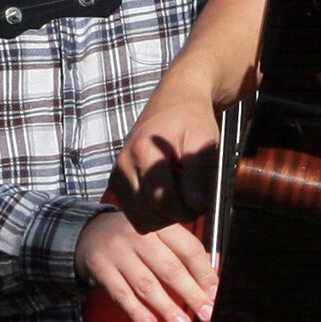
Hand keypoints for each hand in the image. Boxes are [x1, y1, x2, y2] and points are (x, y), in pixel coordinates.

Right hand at [76, 211, 217, 321]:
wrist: (89, 233)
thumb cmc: (134, 238)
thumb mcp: (157, 235)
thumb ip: (181, 253)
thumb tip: (210, 284)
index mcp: (157, 223)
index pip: (188, 248)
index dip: (204, 273)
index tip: (214, 294)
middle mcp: (137, 234)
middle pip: (169, 267)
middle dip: (191, 294)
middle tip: (206, 313)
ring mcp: (117, 251)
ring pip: (146, 284)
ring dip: (167, 307)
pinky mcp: (101, 268)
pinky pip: (121, 293)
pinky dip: (136, 311)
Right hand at [109, 82, 220, 230]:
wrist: (175, 100)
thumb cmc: (192, 119)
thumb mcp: (204, 140)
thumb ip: (200, 172)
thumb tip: (196, 205)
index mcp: (142, 152)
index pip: (165, 203)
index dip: (190, 207)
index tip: (203, 194)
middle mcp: (123, 165)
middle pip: (152, 217)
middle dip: (177, 212)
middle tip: (191, 190)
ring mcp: (117, 176)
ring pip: (143, 221)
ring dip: (164, 214)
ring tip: (177, 188)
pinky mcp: (117, 183)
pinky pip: (137, 216)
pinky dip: (153, 212)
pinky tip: (164, 191)